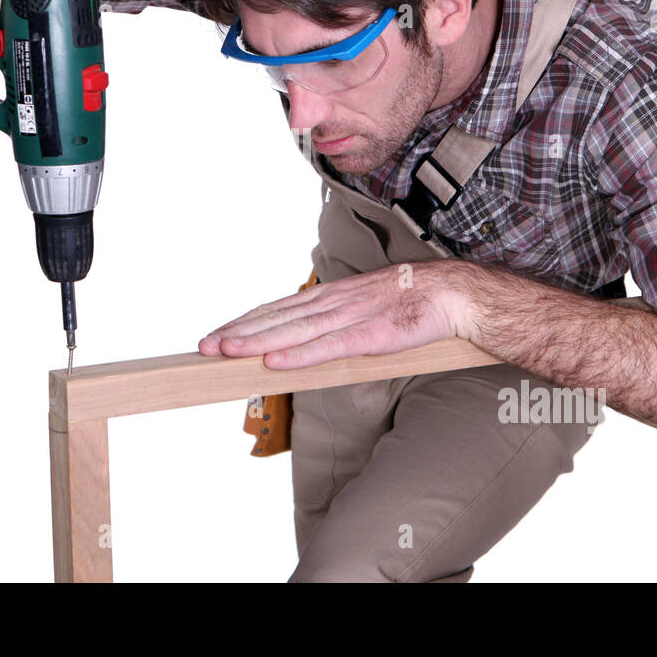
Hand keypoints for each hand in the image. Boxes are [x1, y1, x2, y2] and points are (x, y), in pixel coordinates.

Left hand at [196, 261, 469, 368]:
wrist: (452, 292)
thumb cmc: (409, 301)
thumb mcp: (362, 306)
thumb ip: (333, 320)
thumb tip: (304, 340)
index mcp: (330, 296)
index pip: (277, 309)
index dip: (245, 321)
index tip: (217, 334)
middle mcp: (333, 303)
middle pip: (276, 318)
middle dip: (238, 332)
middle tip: (204, 345)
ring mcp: (351, 317)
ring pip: (295, 332)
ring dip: (257, 342)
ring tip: (226, 351)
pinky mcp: (371, 335)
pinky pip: (329, 347)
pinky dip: (300, 355)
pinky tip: (276, 363)